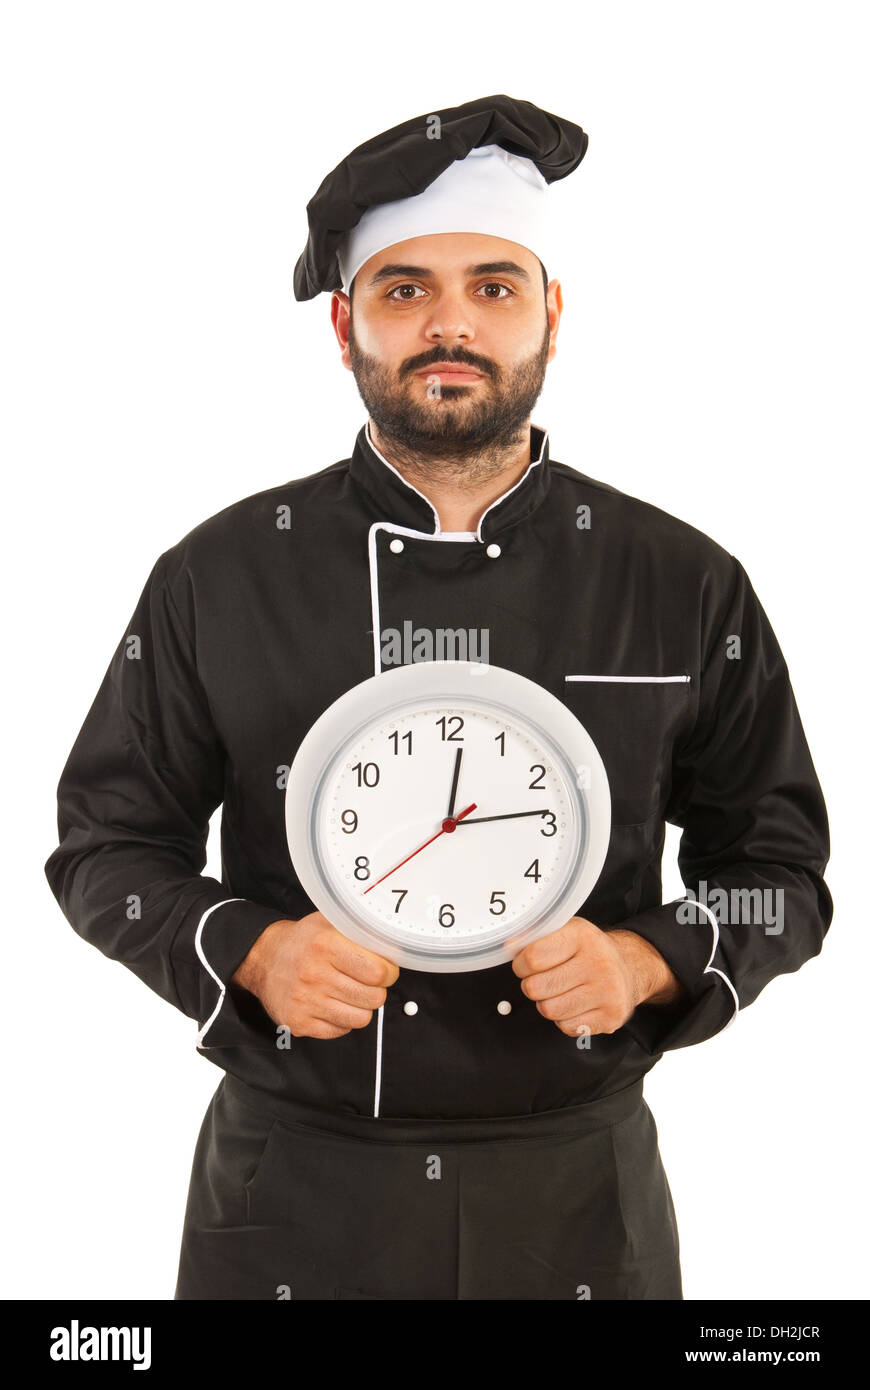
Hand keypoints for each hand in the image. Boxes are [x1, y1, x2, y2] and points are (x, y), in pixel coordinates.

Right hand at [231, 911, 398, 1039]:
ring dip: (361, 1007)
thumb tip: (394, 943)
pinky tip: (333, 1004)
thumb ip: (360, 929)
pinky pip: (340, 1031)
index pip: (378, 971)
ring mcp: (305, 1002)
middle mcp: (314, 974)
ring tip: (351, 993)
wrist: (263, 958)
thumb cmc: (303, 941)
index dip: (389, 972)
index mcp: (325, 945)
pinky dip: (342, 1020)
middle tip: (367, 982)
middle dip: (377, 990)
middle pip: (374, 998)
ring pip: (360, 1018)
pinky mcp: (299, 1022)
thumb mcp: (329, 922)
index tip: (386, 970)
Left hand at [512, 917, 683, 1036]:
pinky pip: (566, 1026)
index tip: (524, 965)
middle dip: (532, 986)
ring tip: (559, 992)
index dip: (520, 965)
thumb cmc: (588, 951)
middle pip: (537, 987)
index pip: (533, 957)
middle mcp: (598, 962)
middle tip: (541, 980)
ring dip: (546, 1003)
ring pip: (549, 1010)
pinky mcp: (611, 1016)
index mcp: (582, 935)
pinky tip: (573, 1004)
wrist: (629, 968)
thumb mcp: (565, 932)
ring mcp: (607, 991)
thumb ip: (535, 938)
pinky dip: (563, 1019)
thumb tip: (509, 948)